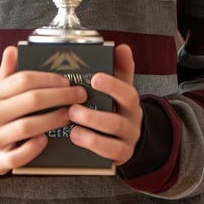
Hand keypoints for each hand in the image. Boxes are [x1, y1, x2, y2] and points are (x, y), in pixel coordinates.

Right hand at [0, 46, 87, 174]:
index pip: (23, 79)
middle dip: (59, 96)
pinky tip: (46, 140)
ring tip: (68, 116)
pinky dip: (34, 148)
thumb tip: (13, 49)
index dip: (48, 78)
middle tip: (78, 96)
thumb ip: (8, 73)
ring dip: (52, 120)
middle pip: (30, 101)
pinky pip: (18, 155)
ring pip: (27, 127)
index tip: (66, 81)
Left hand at [67, 43, 142, 165]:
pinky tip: (74, 136)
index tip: (94, 78)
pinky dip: (91, 144)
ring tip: (71, 122)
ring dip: (89, 129)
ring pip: (112, 137)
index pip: (127, 92)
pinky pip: (109, 152)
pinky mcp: (121, 155)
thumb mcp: (121, 87)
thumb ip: (120, 69)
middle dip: (93, 115)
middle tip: (73, 107)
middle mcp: (132, 121)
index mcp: (130, 102)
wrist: (130, 137)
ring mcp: (128, 139)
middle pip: (116, 120)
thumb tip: (122, 47)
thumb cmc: (118, 108)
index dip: (112, 85)